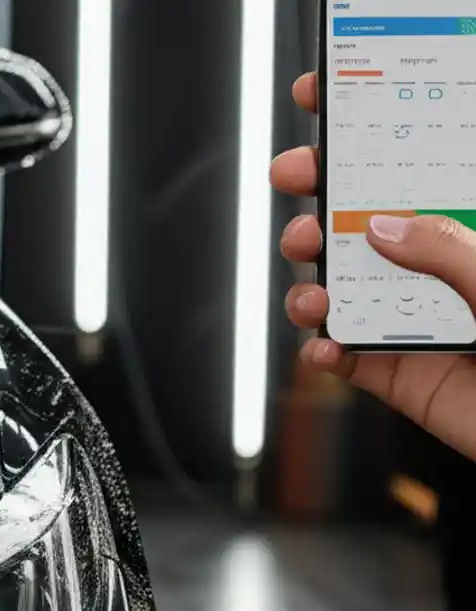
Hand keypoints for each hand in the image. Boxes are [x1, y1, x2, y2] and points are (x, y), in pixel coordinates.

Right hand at [272, 72, 475, 461]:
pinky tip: (328, 344)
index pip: (421, 161)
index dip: (368, 124)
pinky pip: (342, 353)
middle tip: (297, 178)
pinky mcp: (397, 369)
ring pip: (343, 279)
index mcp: (474, 227)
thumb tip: (381, 229)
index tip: (321, 95)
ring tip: (313, 280)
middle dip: (320, 191)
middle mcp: (443, 263)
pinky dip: (322, 347)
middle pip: (366, 211)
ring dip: (311, 273)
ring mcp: (415, 314)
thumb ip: (453, 249)